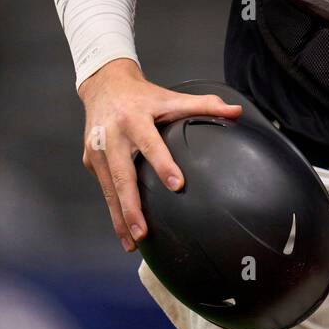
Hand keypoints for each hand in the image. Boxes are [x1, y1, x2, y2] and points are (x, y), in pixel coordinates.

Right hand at [78, 59, 241, 253]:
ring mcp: (97, 151)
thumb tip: (236, 112)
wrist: (104, 85)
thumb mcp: (171, 97)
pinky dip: (114, 211)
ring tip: (133, 243)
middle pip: (122, 175)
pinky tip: (125, 232)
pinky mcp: (91, 162)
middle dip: (131, 206)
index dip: (163, 163)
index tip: (177, 185)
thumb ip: (204, 105)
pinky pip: (105, 189)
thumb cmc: (144, 96)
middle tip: (143, 232)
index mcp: (135, 118)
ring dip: (120, 218)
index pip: (151, 144)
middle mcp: (112, 136)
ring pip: (109, 189)